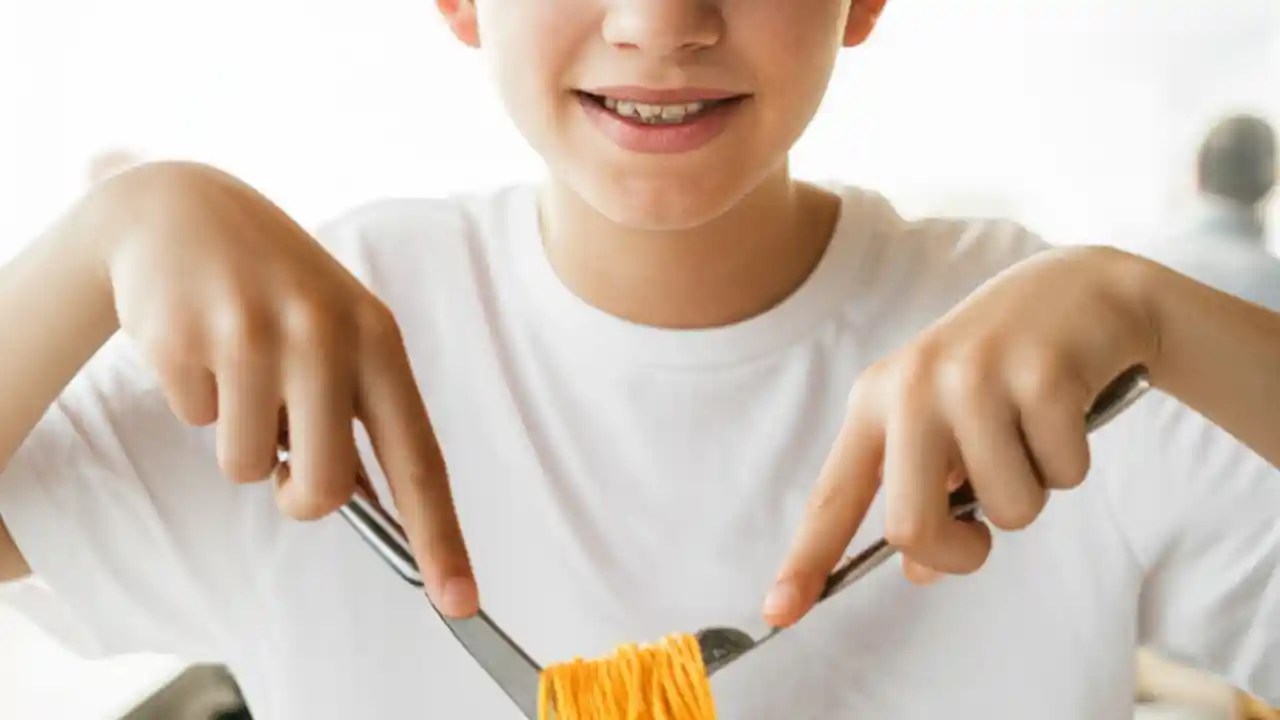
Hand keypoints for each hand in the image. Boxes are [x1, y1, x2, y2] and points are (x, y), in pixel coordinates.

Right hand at [96, 162, 477, 616]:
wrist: (183, 208)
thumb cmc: (277, 287)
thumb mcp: (337, 330)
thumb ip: (353, 408)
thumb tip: (352, 502)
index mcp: (379, 338)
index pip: (420, 457)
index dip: (441, 536)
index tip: (459, 600)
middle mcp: (326, 335)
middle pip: (324, 488)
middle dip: (297, 495)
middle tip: (281, 458)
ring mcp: (255, 334)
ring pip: (246, 466)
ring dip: (237, 437)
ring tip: (239, 367)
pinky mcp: (186, 336)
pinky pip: (196, 421)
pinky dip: (197, 399)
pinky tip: (200, 342)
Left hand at [765, 246, 1158, 626]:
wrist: (1078, 290)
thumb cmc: (1001, 370)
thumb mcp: (945, 426)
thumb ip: (923, 495)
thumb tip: (918, 570)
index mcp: (874, 402)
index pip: (832, 496)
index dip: (806, 560)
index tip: (777, 612)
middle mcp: (911, 386)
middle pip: (913, 525)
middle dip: (962, 551)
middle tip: (985, 530)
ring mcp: (974, 376)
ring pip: (1007, 508)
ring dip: (1032, 491)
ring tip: (1030, 433)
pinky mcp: (1040, 373)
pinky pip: (1063, 474)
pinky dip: (1071, 461)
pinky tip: (1066, 409)